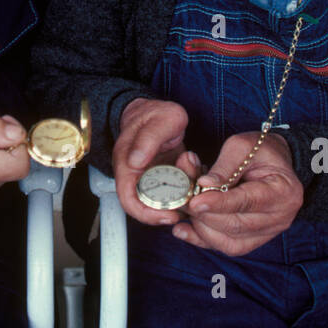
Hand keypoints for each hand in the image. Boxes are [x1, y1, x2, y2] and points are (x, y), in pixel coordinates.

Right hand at [112, 97, 202, 226]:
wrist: (157, 112)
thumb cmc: (155, 113)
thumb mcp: (159, 119)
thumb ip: (149, 138)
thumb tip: (135, 163)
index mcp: (127, 164)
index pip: (130, 200)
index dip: (147, 214)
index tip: (170, 214)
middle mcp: (137, 175)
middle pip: (148, 206)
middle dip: (170, 210)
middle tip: (191, 208)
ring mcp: (151, 178)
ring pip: (165, 201)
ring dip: (183, 200)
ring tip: (198, 191)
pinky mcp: (165, 178)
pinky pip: (176, 192)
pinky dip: (188, 191)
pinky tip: (199, 183)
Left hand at [172, 131, 302, 255]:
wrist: (275, 163)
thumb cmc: (260, 151)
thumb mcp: (242, 146)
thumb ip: (224, 166)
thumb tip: (203, 185)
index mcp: (283, 191)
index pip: (247, 201)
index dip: (219, 203)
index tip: (196, 201)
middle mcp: (280, 217)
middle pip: (236, 225)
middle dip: (204, 214)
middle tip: (182, 199)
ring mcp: (268, 232)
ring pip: (229, 241)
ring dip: (200, 227)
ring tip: (185, 208)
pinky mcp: (254, 240)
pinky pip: (227, 246)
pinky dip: (202, 239)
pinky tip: (183, 229)